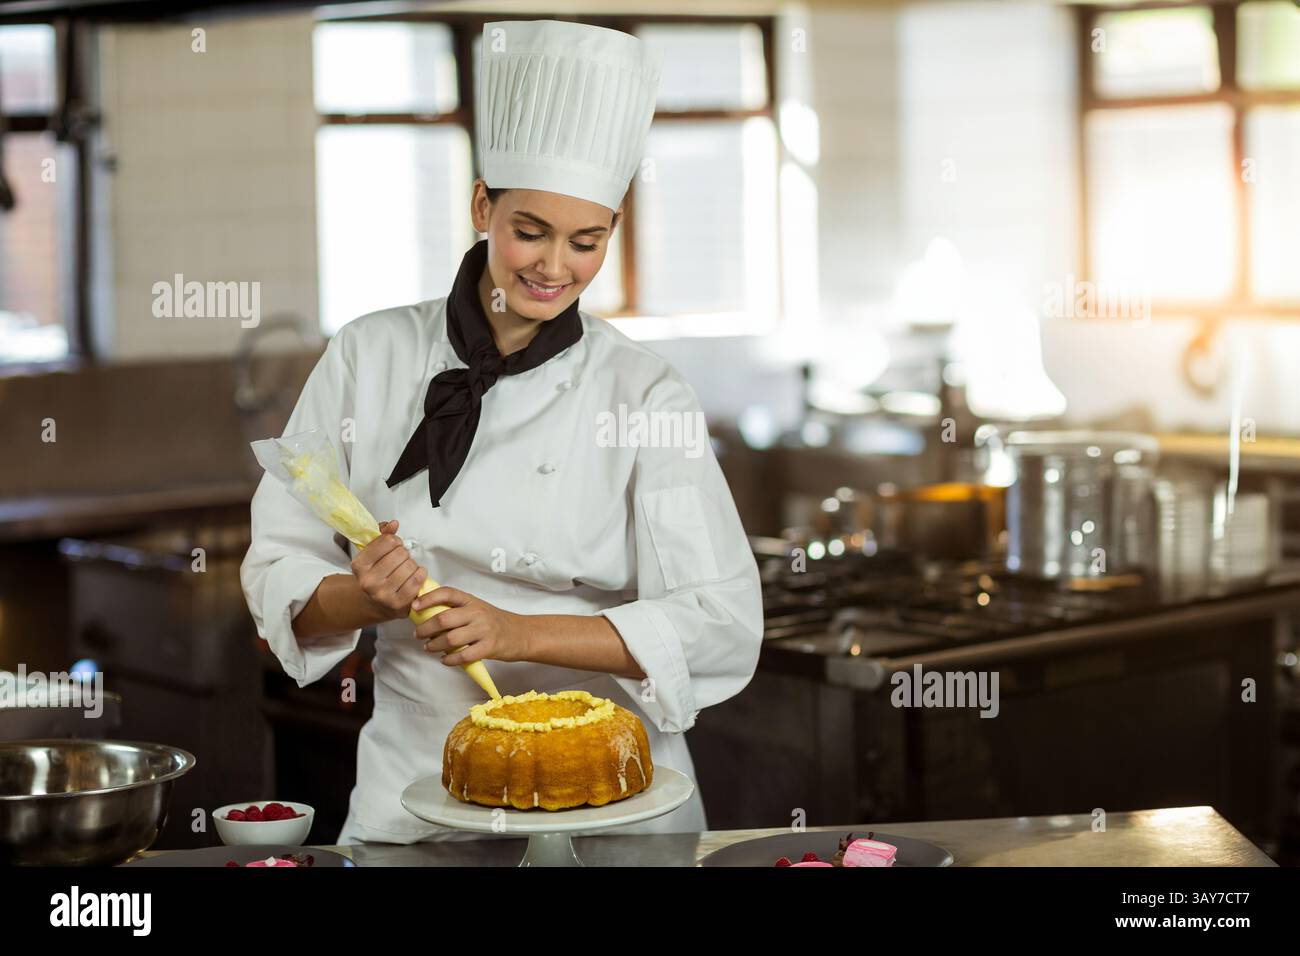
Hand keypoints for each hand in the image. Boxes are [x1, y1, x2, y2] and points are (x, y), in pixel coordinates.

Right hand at [350, 519, 426, 620]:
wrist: (375, 602)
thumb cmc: (376, 574)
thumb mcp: (373, 552)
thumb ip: (382, 535)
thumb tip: (393, 524)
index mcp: (359, 565)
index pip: (387, 541)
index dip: (395, 540)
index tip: (394, 545)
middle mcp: (368, 581)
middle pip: (400, 553)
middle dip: (404, 553)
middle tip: (400, 559)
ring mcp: (382, 594)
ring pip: (410, 566)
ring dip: (412, 564)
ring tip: (405, 568)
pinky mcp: (397, 604)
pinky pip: (417, 580)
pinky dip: (420, 574)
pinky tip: (414, 575)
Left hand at [413, 587, 529, 665]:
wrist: (522, 633)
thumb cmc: (494, 622)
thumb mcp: (477, 609)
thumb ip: (457, 610)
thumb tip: (427, 616)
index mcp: (472, 601)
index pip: (447, 593)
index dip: (428, 598)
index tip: (415, 606)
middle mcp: (477, 613)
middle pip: (444, 619)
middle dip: (425, 628)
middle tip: (418, 634)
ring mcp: (484, 630)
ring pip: (451, 639)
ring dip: (434, 645)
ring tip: (429, 647)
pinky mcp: (489, 647)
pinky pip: (463, 656)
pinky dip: (449, 660)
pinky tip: (445, 660)